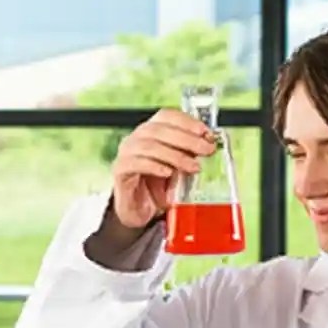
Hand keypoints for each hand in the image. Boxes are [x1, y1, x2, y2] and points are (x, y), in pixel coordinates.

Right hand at [111, 109, 217, 229]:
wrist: (138, 211)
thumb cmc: (157, 187)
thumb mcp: (178, 168)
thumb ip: (189, 155)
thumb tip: (208, 145)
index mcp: (150, 132)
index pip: (166, 116)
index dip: (187, 121)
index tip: (206, 132)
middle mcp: (136, 138)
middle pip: (159, 129)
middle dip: (187, 139)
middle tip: (207, 150)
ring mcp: (126, 154)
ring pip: (149, 146)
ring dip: (175, 155)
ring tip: (194, 167)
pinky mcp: (120, 171)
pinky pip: (136, 163)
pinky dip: (155, 166)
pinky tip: (168, 173)